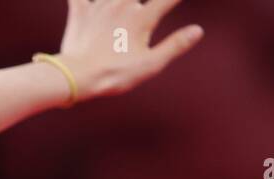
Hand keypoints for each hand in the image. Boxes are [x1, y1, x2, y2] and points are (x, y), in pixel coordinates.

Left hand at [56, 0, 203, 100]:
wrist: (76, 76)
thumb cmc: (114, 75)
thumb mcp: (149, 65)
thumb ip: (174, 46)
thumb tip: (197, 31)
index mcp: (142, 18)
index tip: (176, 1)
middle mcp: (123, 5)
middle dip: (140, 2)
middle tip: (140, 8)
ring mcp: (100, 6)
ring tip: (122, 0)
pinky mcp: (80, 13)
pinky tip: (85, 0)